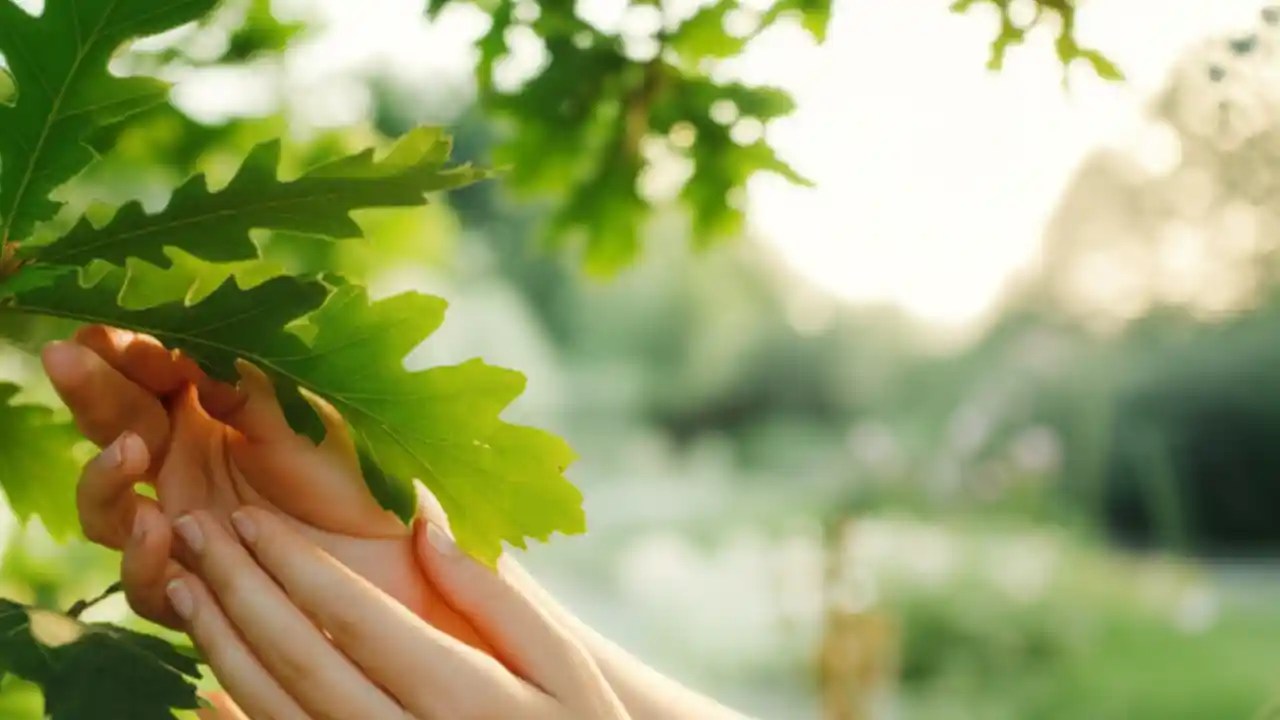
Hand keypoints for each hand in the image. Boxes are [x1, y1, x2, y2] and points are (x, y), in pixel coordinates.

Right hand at [46, 326, 483, 648]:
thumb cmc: (367, 476)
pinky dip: (145, 560)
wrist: (408, 554)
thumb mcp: (306, 417)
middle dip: (90, 391)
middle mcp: (185, 470)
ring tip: (128, 449)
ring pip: (108, 510)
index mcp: (211, 416)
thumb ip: (245, 385)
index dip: (123, 352)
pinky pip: (149, 585)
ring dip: (103, 477)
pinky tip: (160, 529)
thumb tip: (181, 339)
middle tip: (67, 357)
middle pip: (114, 429)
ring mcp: (185, 532)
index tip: (102, 326)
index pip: (148, 378)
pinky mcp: (201, 590)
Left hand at [152, 501, 627, 718]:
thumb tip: (427, 527)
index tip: (250, 518)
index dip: (296, 567)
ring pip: (276, 713)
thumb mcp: (564, 664)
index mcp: (462, 696)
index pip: (356, 621)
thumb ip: (498, 598)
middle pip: (302, 662)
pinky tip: (203, 686)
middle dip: (240, 591)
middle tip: (193, 532)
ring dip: (222, 648)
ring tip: (185, 588)